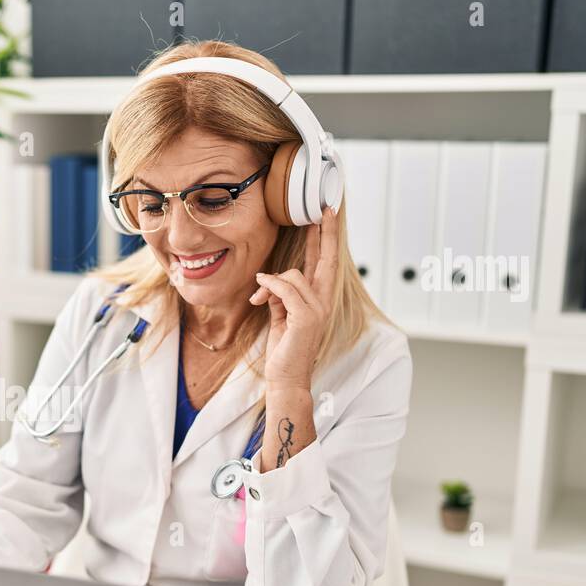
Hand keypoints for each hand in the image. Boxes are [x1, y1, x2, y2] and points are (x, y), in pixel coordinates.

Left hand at [249, 206, 337, 391]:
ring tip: (259, 301)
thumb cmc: (285, 349)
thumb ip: (279, 296)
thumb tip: (269, 280)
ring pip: (293, 275)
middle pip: (326, 258)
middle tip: (322, 208)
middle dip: (323, 232)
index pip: (325, 262)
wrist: (285, 377)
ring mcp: (318, 309)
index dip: (325, 238)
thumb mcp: (281, 316)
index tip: (325, 215)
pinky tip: (258, 298)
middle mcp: (323, 301)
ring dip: (270, 285)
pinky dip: (268, 288)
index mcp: (319, 299)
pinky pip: (283, 288)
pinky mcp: (306, 317)